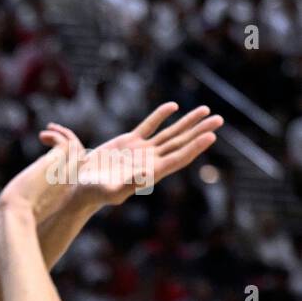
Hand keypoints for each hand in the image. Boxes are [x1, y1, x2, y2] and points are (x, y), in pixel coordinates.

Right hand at [37, 103, 221, 210]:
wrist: (82, 188)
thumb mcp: (110, 190)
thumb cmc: (95, 193)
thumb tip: (147, 174)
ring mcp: (142, 150)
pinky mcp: (130, 142)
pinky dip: (161, 115)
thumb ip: (129, 184)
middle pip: (181, 143)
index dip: (195, 147)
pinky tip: (173, 106)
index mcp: (151, 172)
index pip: (178, 157)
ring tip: (206, 110)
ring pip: (170, 133)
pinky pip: (149, 125)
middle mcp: (151, 160)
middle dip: (200, 131)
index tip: (211, 136)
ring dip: (188, 122)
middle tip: (219, 119)